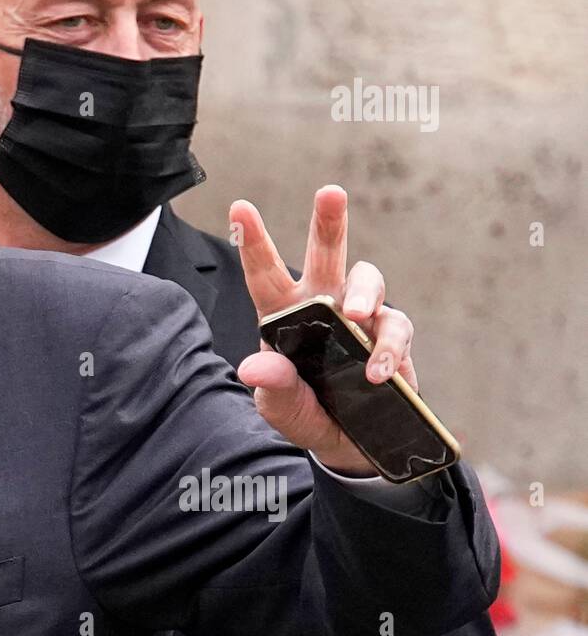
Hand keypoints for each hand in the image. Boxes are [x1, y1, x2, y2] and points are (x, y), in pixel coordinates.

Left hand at [230, 185, 417, 476]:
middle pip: (325, 253)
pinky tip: (378, 371)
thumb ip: (272, 387)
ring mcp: (359, 318)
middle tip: (330, 191)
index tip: (240, 206)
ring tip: (354, 313)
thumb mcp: (281, 407)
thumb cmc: (305, 414)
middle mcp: (321, 305)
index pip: (264, 273)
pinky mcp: (391, 338)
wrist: (348, 444)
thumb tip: (253, 367)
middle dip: (328, 221)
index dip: (252, 240)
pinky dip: (388, 347)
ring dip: (362, 291)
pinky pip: (395, 327)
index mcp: (283, 315)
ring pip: (366, 279)